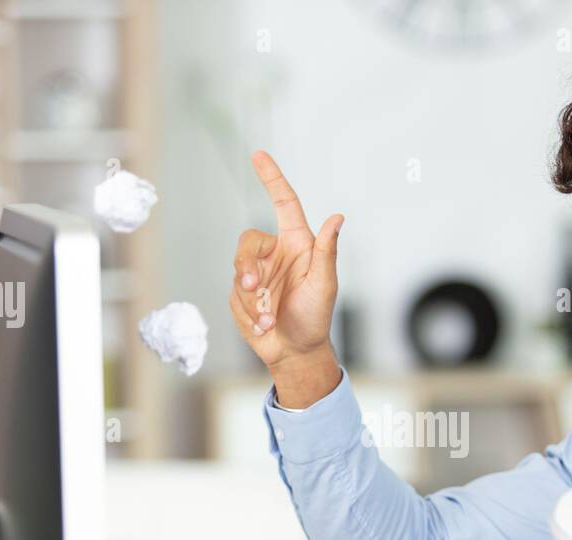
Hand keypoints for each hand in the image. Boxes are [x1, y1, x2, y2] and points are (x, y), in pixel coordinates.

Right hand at [228, 151, 343, 371]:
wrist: (295, 352)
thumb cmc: (315, 317)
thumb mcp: (324, 284)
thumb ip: (326, 252)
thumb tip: (337, 217)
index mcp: (297, 244)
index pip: (283, 203)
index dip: (271, 178)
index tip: (258, 155)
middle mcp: (275, 254)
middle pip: (247, 241)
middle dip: (244, 266)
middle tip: (251, 288)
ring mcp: (256, 274)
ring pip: (237, 271)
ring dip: (251, 300)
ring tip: (268, 320)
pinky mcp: (241, 294)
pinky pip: (234, 296)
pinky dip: (248, 314)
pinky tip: (264, 326)